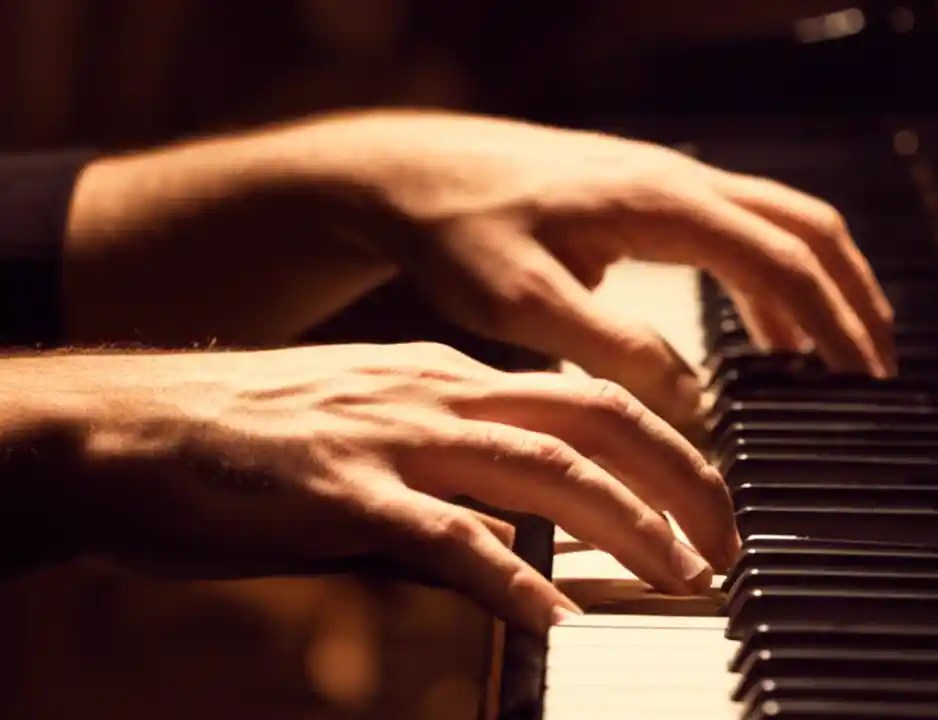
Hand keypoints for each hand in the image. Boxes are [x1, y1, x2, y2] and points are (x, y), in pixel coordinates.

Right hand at [3, 343, 736, 632]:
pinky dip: (509, 573)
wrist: (136, 424)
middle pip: (592, 422)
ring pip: (542, 470)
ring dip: (626, 524)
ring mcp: (392, 443)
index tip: (709, 499)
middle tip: (728, 542)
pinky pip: (444, 534)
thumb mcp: (375, 427)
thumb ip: (453, 466)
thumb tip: (526, 525)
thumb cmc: (256, 436)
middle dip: (679, 481)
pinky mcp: (340, 496)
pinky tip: (554, 612)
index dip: (666, 448)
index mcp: (449, 381)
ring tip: (682, 575)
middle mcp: (436, 397)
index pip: (587, 398)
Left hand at [65, 111, 893, 433]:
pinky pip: (738, 229)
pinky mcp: (645, 195)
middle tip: (878, 365)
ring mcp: (665, 181)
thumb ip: (611, 349)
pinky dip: (771, 279)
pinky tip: (763, 330)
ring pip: (778, 221)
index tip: (865, 376)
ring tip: (835, 357)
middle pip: (804, 226)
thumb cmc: (459, 231)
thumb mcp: (523, 302)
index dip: (834, 319)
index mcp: (662, 202)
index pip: (781, 257)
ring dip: (819, 285)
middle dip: (853, 294)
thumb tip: (692, 398)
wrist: (410, 174)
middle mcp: (677, 180)